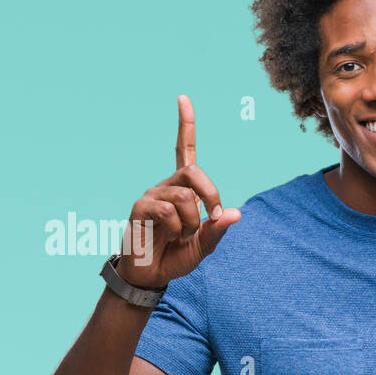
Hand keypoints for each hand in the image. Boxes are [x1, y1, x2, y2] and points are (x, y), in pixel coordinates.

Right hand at [117, 95, 241, 288]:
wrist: (151, 276)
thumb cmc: (175, 257)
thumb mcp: (204, 246)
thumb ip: (218, 230)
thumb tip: (236, 213)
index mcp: (182, 189)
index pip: (185, 150)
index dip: (186, 125)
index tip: (183, 98)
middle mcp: (166, 186)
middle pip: (194, 172)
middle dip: (211, 194)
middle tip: (213, 217)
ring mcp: (151, 196)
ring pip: (183, 196)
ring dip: (191, 221)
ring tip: (181, 236)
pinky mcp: (139, 208)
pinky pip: (167, 209)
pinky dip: (176, 227)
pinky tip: (169, 236)